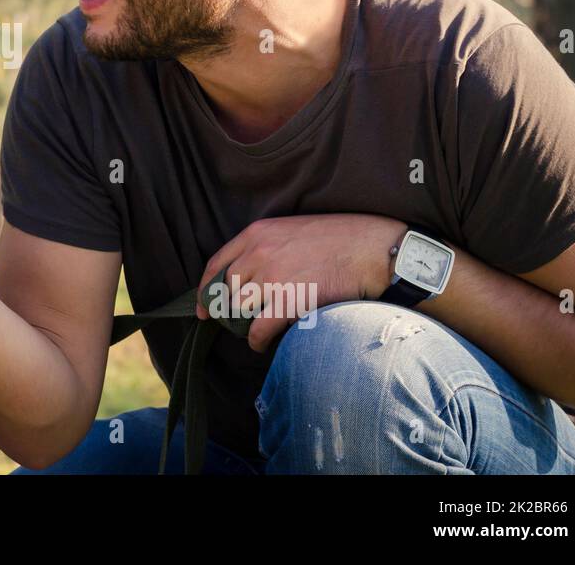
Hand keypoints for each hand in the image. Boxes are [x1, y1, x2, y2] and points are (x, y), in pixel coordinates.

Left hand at [194, 214, 404, 352]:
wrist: (372, 248)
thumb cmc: (339, 238)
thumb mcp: (291, 230)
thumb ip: (266, 247)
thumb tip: (249, 275)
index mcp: (256, 233)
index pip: (215, 264)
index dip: (204, 289)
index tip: (201, 306)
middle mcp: (258, 253)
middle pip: (225, 291)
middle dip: (224, 311)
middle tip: (230, 325)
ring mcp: (272, 277)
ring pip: (239, 310)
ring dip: (242, 326)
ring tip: (251, 333)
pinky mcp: (290, 301)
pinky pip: (258, 329)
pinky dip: (256, 341)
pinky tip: (261, 344)